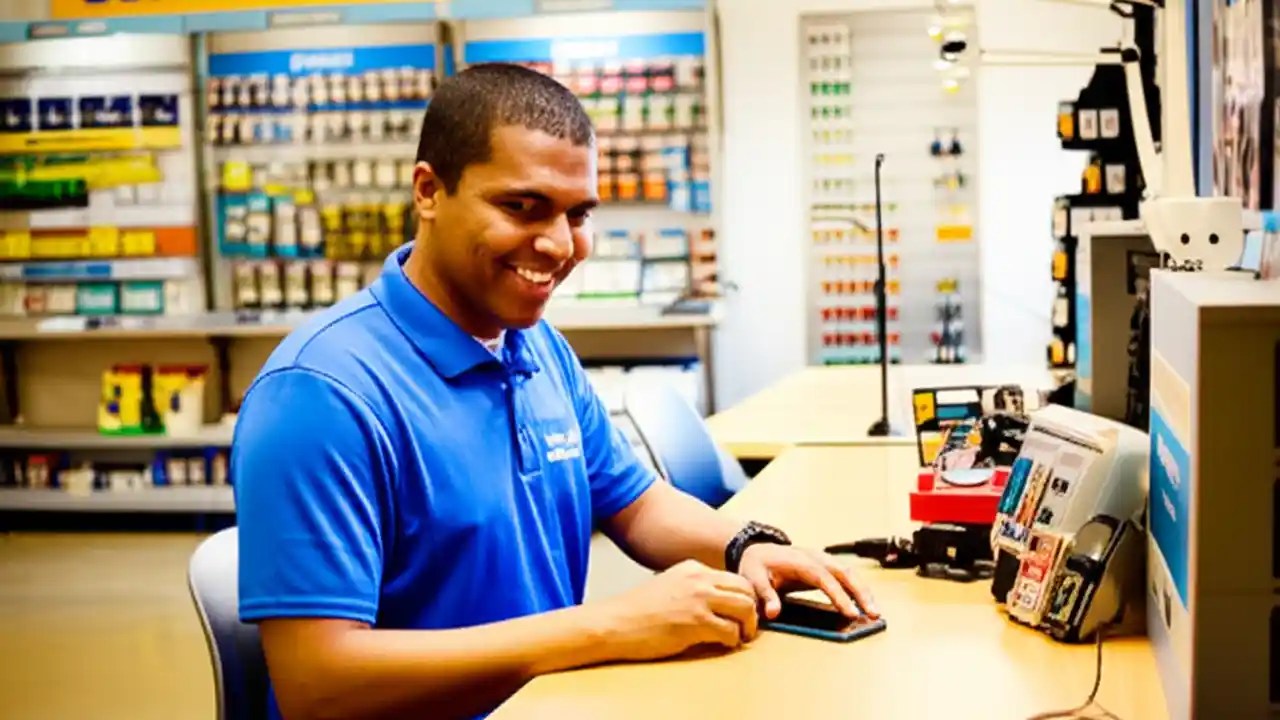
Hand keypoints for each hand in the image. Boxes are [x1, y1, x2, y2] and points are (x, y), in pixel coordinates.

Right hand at [595, 559, 760, 661]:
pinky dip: (732, 641)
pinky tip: (722, 644)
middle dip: (752, 611)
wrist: (616, 622)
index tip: (739, 614)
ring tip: (738, 637)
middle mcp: (700, 579)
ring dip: (747, 627)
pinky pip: (731, 631)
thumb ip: (693, 587)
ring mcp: (699, 599)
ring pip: (746, 608)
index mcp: (694, 568)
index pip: (735, 579)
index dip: (743, 598)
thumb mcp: (669, 584)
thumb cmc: (639, 610)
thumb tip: (718, 602)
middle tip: (745, 627)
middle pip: (746, 590)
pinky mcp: (696, 622)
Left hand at [737, 544, 878, 620]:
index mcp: (799, 560)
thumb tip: (773, 613)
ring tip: (875, 612)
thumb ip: (764, 595)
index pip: (824, 578)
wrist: (757, 550)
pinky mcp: (825, 566)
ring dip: (864, 591)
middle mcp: (815, 557)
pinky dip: (858, 588)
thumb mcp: (753, 579)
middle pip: (844, 571)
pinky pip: (846, 576)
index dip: (839, 595)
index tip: (851, 612)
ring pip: (849, 572)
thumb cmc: (756, 566)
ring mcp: (822, 559)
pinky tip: (866, 604)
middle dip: (861, 592)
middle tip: (874, 613)